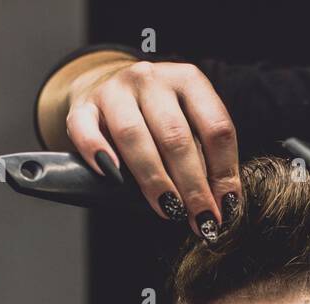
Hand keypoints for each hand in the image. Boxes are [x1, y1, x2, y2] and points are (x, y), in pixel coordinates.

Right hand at [64, 58, 241, 240]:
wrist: (107, 88)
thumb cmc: (156, 118)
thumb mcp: (188, 125)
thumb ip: (204, 157)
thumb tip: (221, 205)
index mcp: (188, 80)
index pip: (215, 127)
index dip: (224, 172)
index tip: (226, 208)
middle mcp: (152, 79)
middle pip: (176, 136)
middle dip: (193, 186)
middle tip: (201, 219)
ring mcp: (114, 90)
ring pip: (134, 136)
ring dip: (155, 180)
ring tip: (170, 210)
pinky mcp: (83, 106)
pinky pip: (87, 130)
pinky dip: (97, 152)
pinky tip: (113, 176)